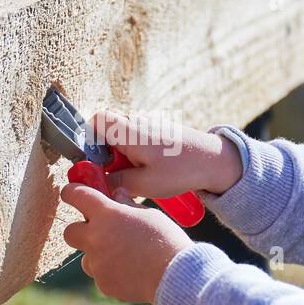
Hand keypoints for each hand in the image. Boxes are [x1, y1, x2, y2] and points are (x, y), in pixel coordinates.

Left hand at [60, 181, 192, 303]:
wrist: (175, 276)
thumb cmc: (166, 240)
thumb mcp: (149, 215)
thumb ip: (127, 205)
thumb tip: (117, 194)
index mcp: (107, 214)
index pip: (77, 196)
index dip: (72, 193)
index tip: (71, 193)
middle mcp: (95, 238)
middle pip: (70, 232)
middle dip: (80, 230)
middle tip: (98, 232)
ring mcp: (97, 263)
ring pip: (86, 258)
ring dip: (98, 256)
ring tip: (125, 258)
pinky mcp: (103, 284)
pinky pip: (101, 276)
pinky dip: (112, 274)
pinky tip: (133, 273)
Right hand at [89, 110, 243, 198]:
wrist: (215, 161)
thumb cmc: (182, 170)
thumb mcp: (145, 184)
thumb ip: (117, 182)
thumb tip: (99, 183)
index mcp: (129, 132)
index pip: (96, 120)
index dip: (88, 139)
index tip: (94, 161)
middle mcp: (137, 124)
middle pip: (108, 132)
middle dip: (107, 155)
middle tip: (117, 175)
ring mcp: (149, 126)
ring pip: (123, 139)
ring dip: (123, 158)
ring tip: (137, 176)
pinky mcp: (159, 133)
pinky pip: (138, 142)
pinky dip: (137, 156)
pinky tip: (150, 172)